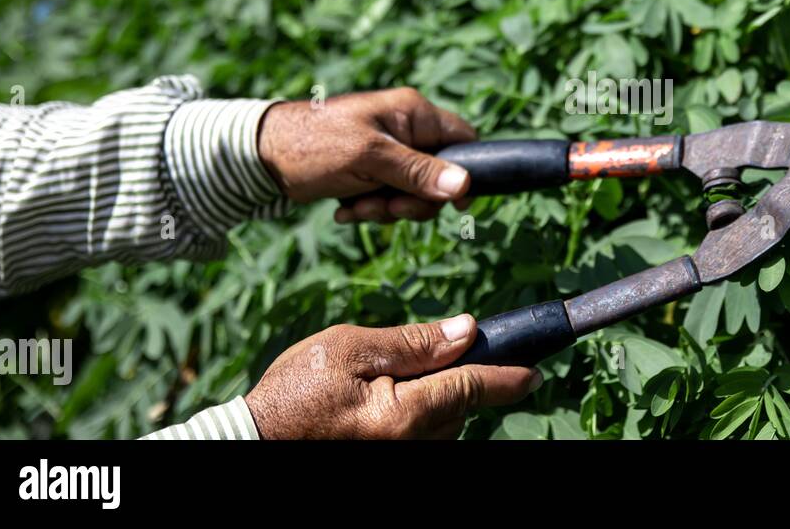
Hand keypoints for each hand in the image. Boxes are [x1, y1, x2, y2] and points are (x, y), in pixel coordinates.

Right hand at [244, 315, 540, 438]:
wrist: (255, 438)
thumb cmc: (295, 392)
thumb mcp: (350, 348)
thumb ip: (412, 341)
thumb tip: (466, 330)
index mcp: (404, 415)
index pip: (471, 388)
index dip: (506, 377)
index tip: (535, 371)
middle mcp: (411, 446)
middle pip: (461, 408)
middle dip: (458, 378)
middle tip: (429, 353)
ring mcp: (402, 458)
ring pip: (444, 425)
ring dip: (437, 400)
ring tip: (388, 381)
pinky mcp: (391, 460)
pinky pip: (422, 439)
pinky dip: (418, 417)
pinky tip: (385, 403)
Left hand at [257, 87, 477, 222]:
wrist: (261, 157)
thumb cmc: (315, 146)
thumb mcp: (370, 159)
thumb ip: (418, 172)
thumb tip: (464, 186)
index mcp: (412, 113)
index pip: (463, 139)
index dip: (465, 172)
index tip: (454, 203)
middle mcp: (405, 130)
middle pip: (439, 176)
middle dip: (413, 201)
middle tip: (388, 209)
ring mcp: (388, 152)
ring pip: (412, 192)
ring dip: (387, 209)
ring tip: (357, 208)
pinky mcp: (370, 172)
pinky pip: (388, 197)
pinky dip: (370, 209)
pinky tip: (345, 209)